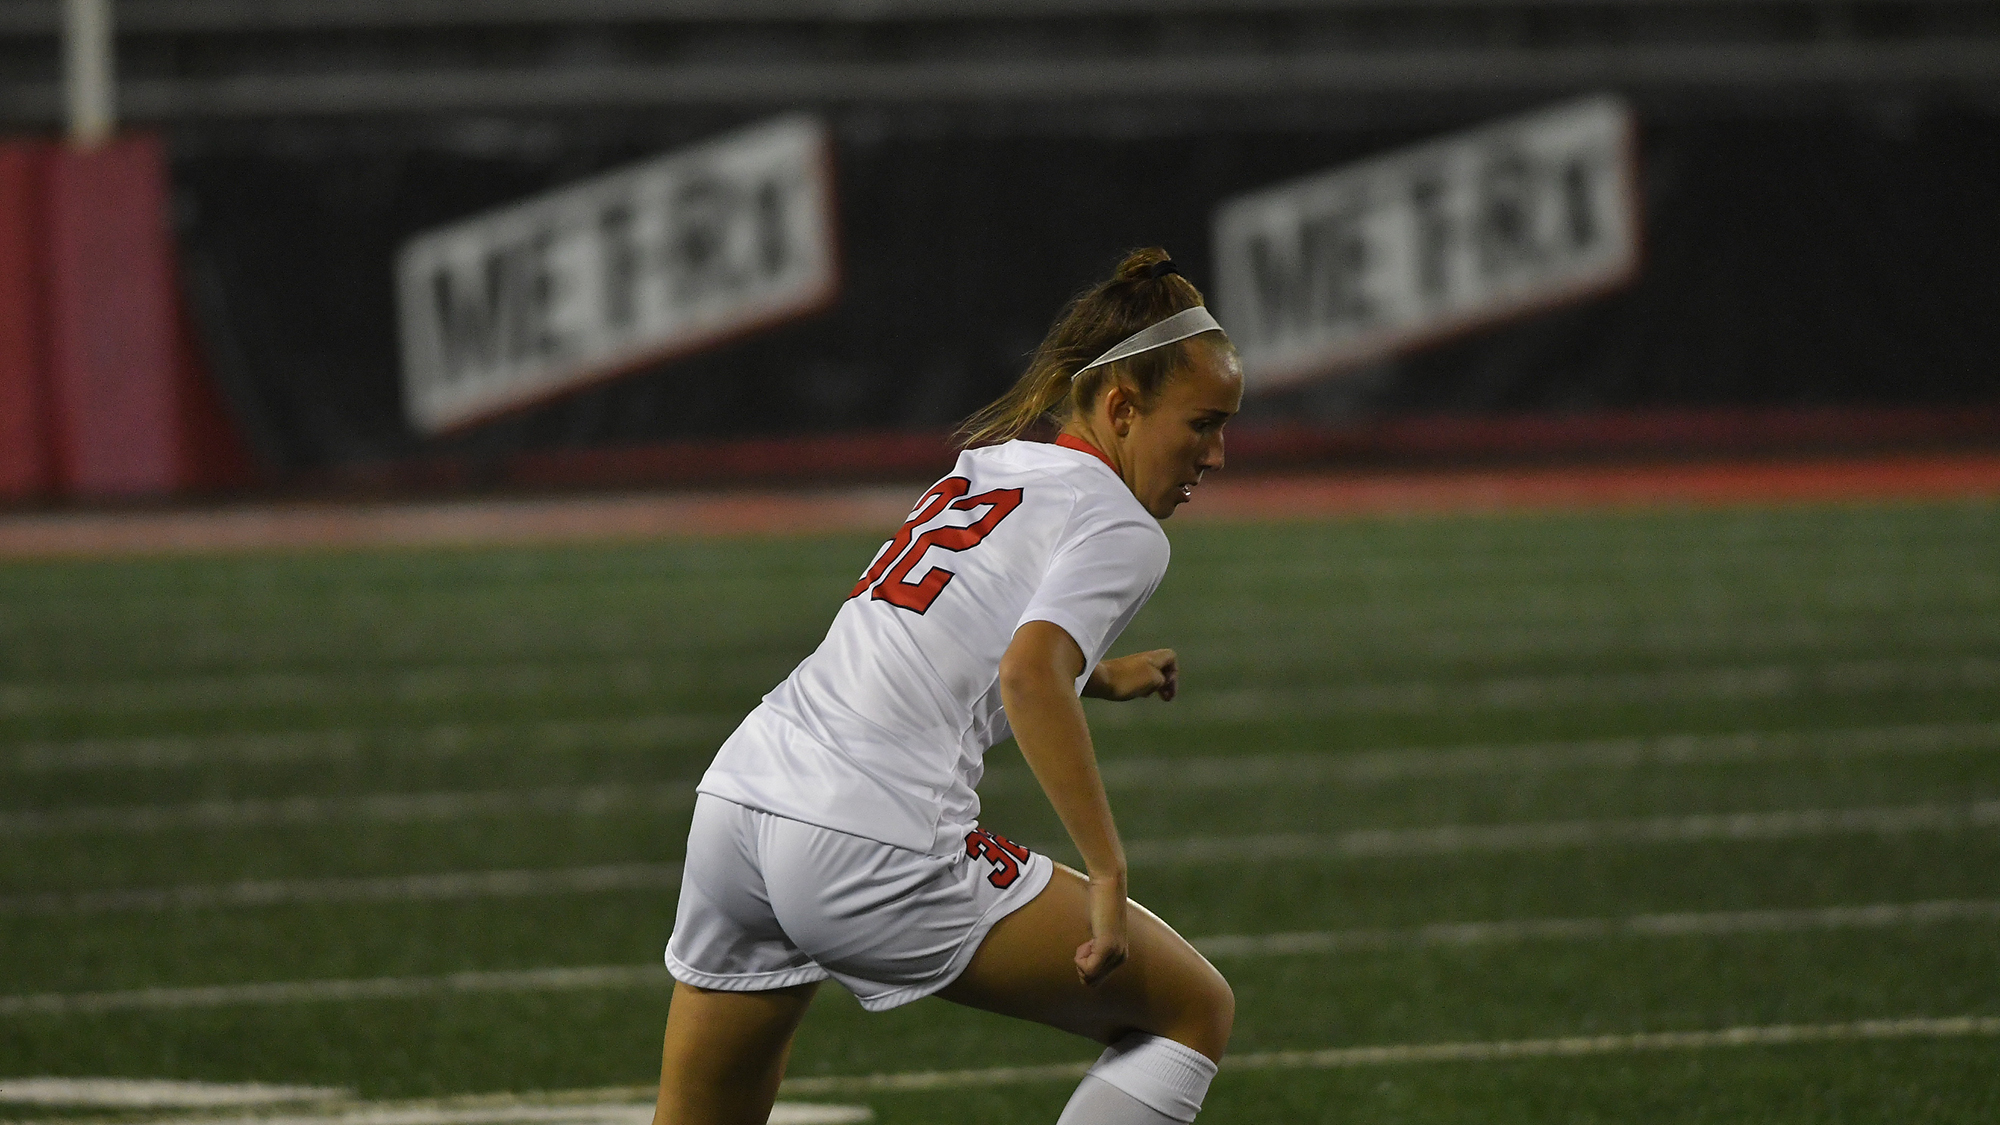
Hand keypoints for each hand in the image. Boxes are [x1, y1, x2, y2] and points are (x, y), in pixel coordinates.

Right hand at [1074, 871, 1129, 985]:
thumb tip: (1085, 958)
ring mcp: (1116, 953)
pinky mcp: (1108, 947)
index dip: (1084, 963)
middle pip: (1091, 981)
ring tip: (1088, 939)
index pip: (1096, 979)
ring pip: (1089, 976)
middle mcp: (1121, 957)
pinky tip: (1087, 941)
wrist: (1108, 884)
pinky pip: (1088, 968)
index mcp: (1120, 956)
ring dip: (1080, 959)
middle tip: (1086, 944)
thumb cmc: (1100, 902)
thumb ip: (1096, 945)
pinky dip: (1080, 958)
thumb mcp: (1098, 929)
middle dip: (1082, 964)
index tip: (1088, 943)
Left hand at [1084, 649, 1177, 701]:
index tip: (1166, 685)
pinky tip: (1138, 695)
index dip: (1174, 672)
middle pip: (1162, 667)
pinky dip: (1143, 687)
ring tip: (1151, 696)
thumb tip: (1161, 681)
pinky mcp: (1123, 674)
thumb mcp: (1153, 680)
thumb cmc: (1128, 680)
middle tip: (1166, 698)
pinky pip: (1140, 679)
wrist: (1100, 680)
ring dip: (1155, 686)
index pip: (1171, 658)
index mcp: (1153, 658)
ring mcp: (1133, 666)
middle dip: (1166, 682)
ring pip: (1151, 674)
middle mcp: (1144, 659)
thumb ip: (1163, 679)